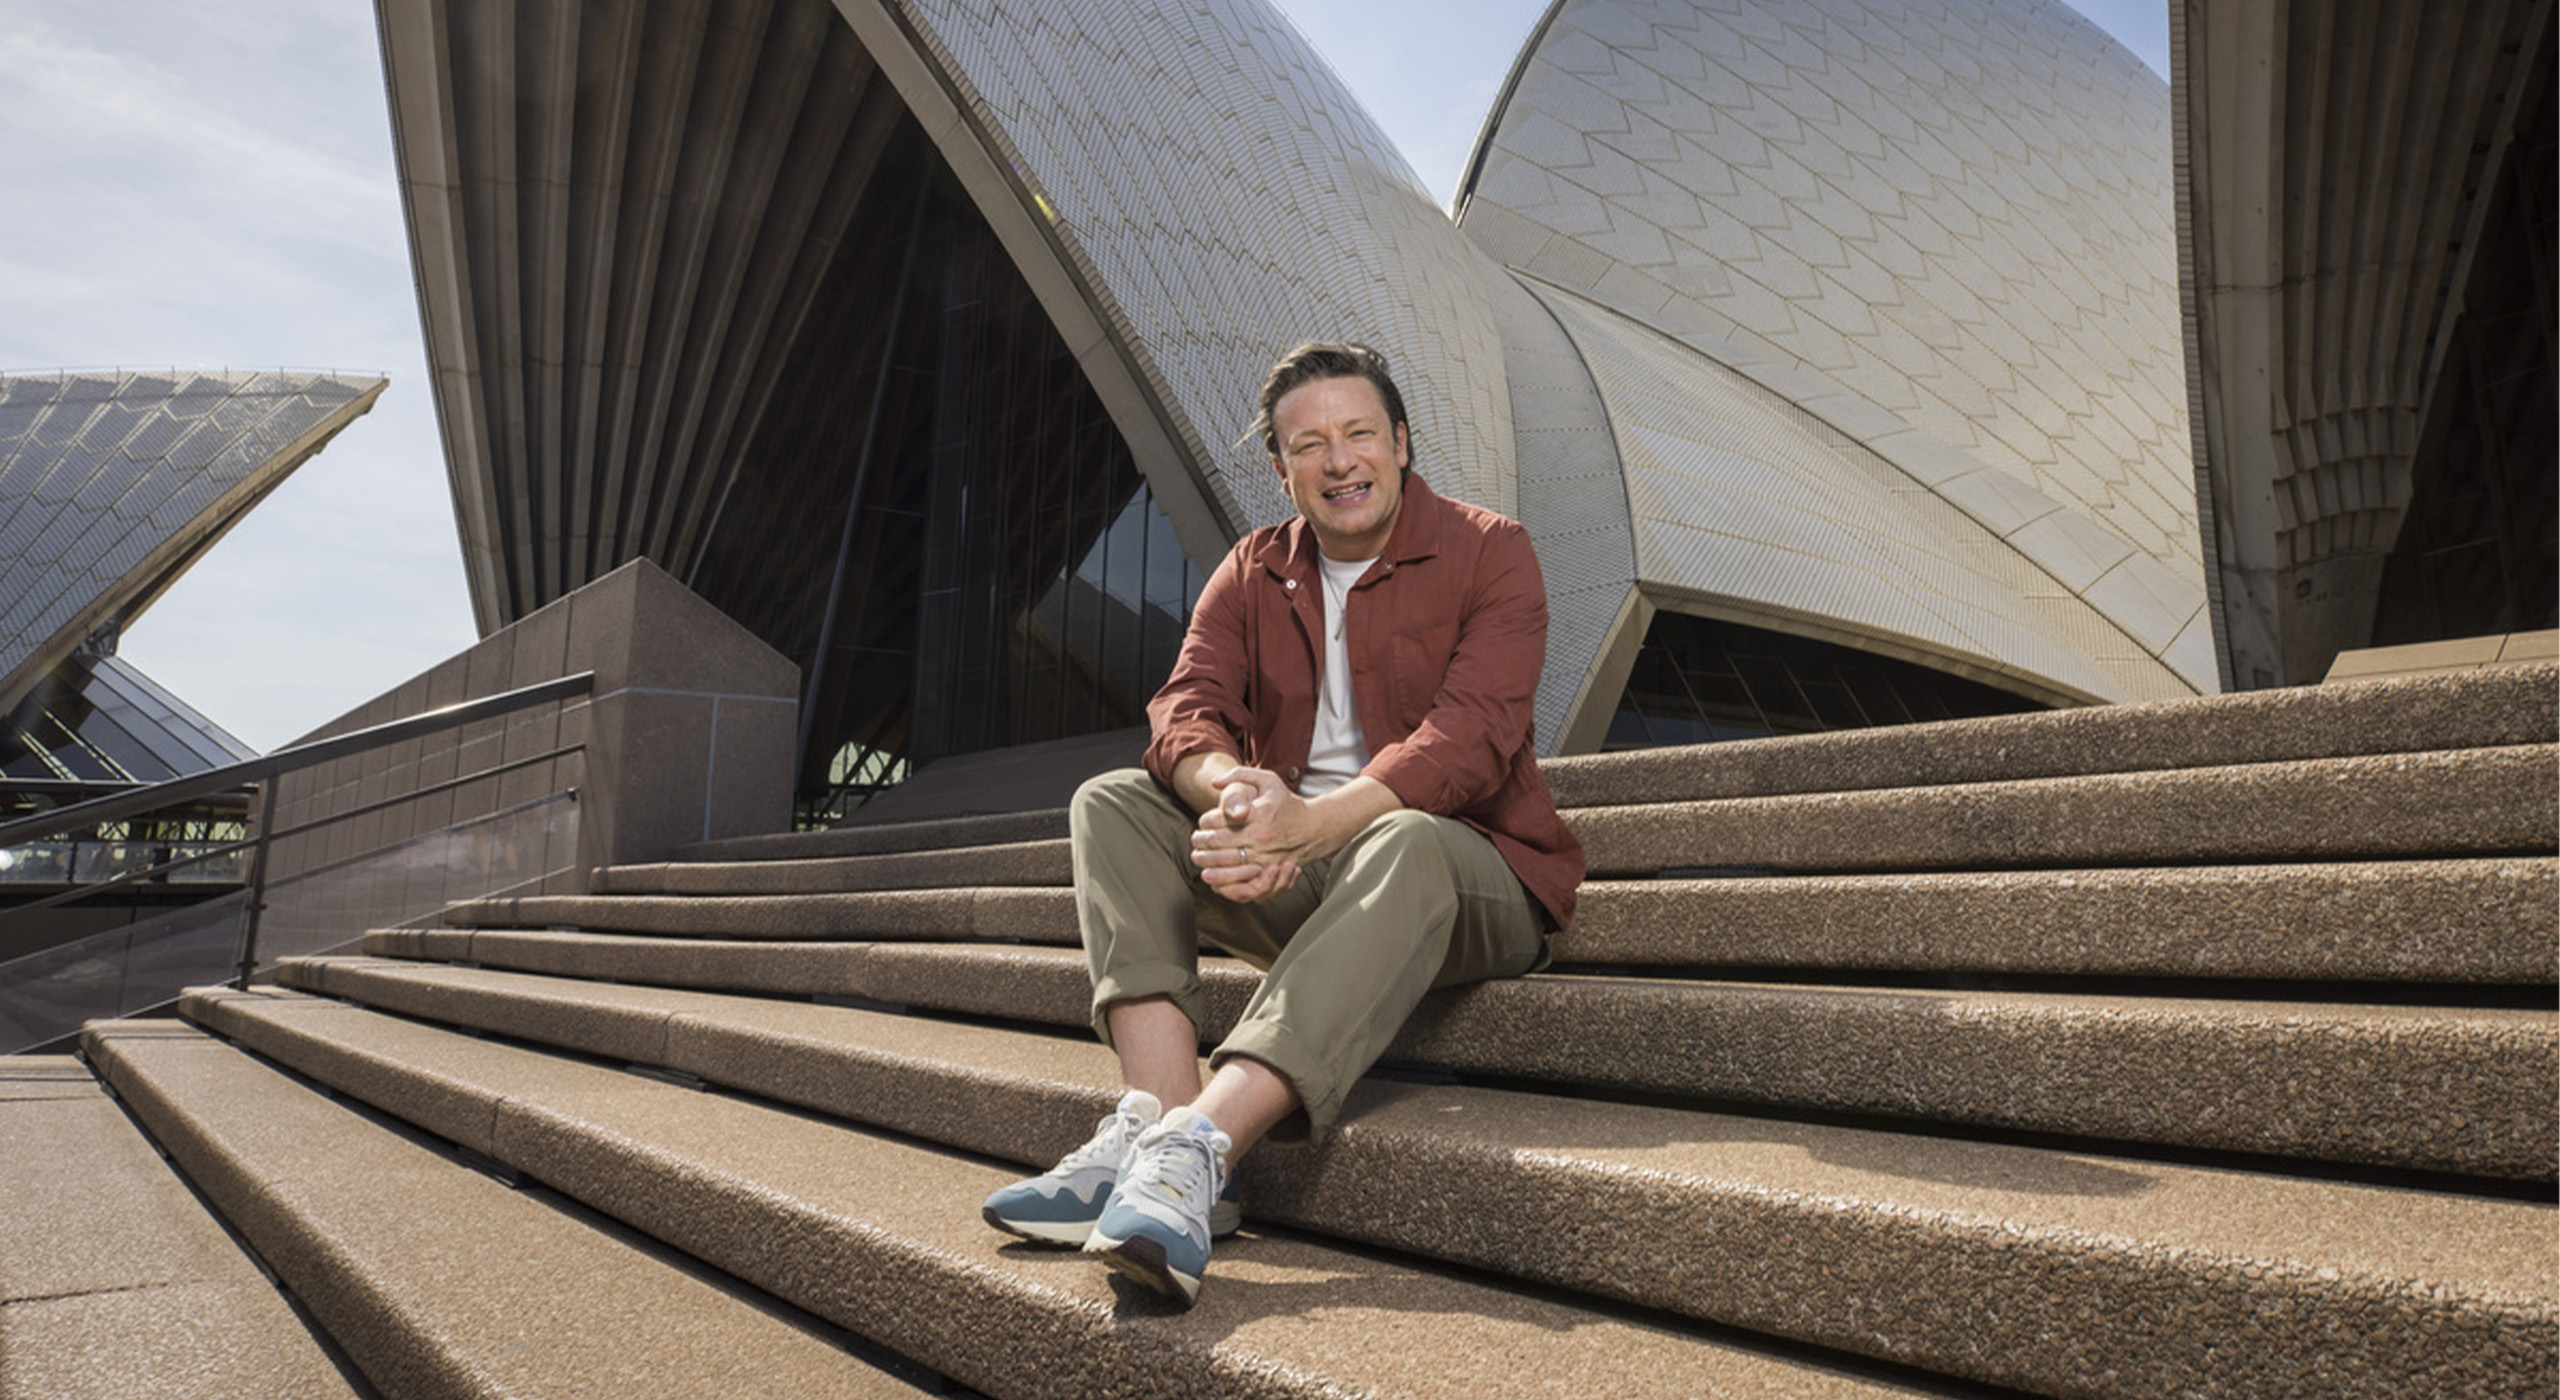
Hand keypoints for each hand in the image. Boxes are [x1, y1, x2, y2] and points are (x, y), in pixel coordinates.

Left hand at [1192, 766, 1300, 902]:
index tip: (1203, 821)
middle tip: (1195, 839)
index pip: (1219, 818)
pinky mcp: (1267, 870)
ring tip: (1198, 856)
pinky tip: (1212, 872)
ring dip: (1206, 859)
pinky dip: (1223, 877)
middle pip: (1218, 841)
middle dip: (1201, 841)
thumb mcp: (1268, 780)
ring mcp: (1264, 855)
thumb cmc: (1286, 803)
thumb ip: (1240, 774)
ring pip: (1225, 861)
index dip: (1205, 820)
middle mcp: (1260, 835)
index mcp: (1258, 813)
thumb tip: (1215, 783)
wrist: (1313, 828)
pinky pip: (1239, 877)